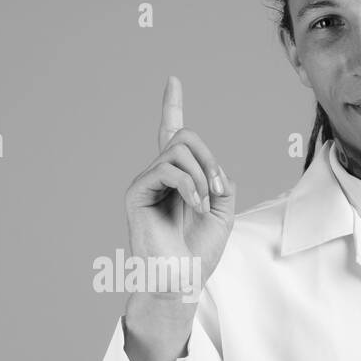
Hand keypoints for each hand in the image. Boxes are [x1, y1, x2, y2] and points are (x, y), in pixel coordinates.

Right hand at [123, 76, 235, 302]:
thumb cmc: (199, 251)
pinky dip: (189, 186)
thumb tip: (210, 167)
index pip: (171, 134)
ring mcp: (145, 183)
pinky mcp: (136, 193)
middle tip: (218, 189)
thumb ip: (220, 180)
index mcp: (177, 177)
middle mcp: (157, 175)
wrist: (181, 279)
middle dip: (209, 158)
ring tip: (206, 203)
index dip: (171, 106)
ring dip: (201, 175)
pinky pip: (166, 169)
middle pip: (184, 137)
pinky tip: (196, 207)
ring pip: (177, 150)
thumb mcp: (223, 210)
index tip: (173, 80)